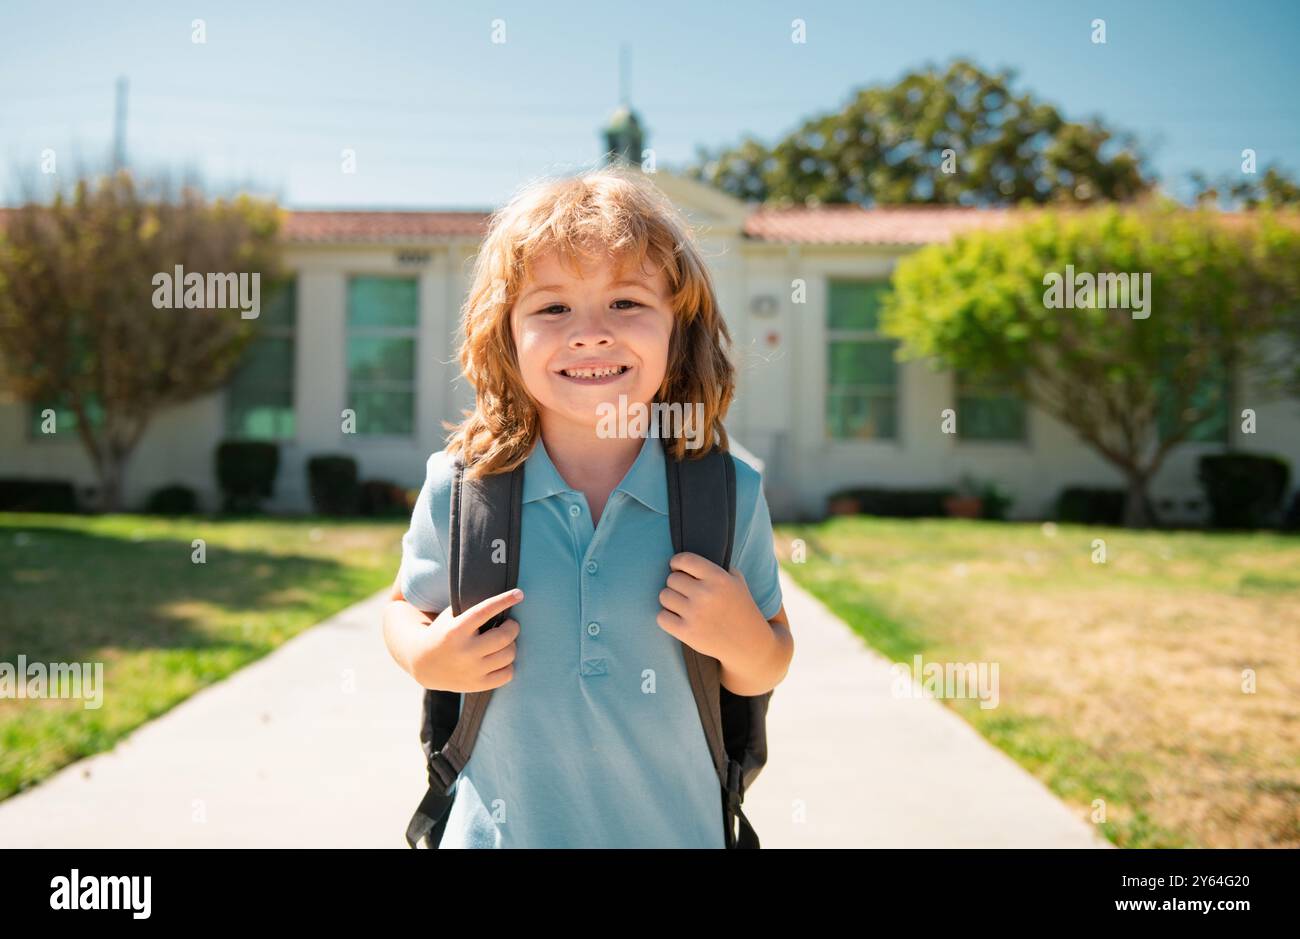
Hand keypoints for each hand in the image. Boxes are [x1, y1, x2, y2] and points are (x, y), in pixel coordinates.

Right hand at [410, 588, 522, 692]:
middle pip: (504, 636)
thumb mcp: (450, 617)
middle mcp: (464, 651)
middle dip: (512, 627)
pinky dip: (508, 664)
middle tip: (509, 625)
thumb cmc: (443, 633)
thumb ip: (472, 608)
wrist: (423, 664)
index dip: (504, 601)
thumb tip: (503, 601)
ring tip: (504, 642)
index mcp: (456, 630)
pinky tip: (501, 659)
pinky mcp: (477, 685)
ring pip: (509, 655)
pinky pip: (507, 674)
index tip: (519, 594)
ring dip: (512, 645)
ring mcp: (471, 670)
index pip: (484, 611)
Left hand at [656, 552, 771, 666]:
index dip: (677, 563)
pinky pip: (661, 617)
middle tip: (685, 592)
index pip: (684, 560)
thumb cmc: (740, 607)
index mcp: (718, 578)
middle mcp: (706, 594)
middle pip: (671, 579)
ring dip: (670, 599)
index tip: (678, 568)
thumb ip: (715, 566)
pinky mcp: (687, 633)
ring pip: (664, 596)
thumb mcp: (737, 581)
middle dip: (677, 584)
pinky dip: (667, 617)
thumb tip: (688, 559)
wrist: (749, 643)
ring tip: (681, 604)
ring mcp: (696, 614)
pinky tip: (678, 618)